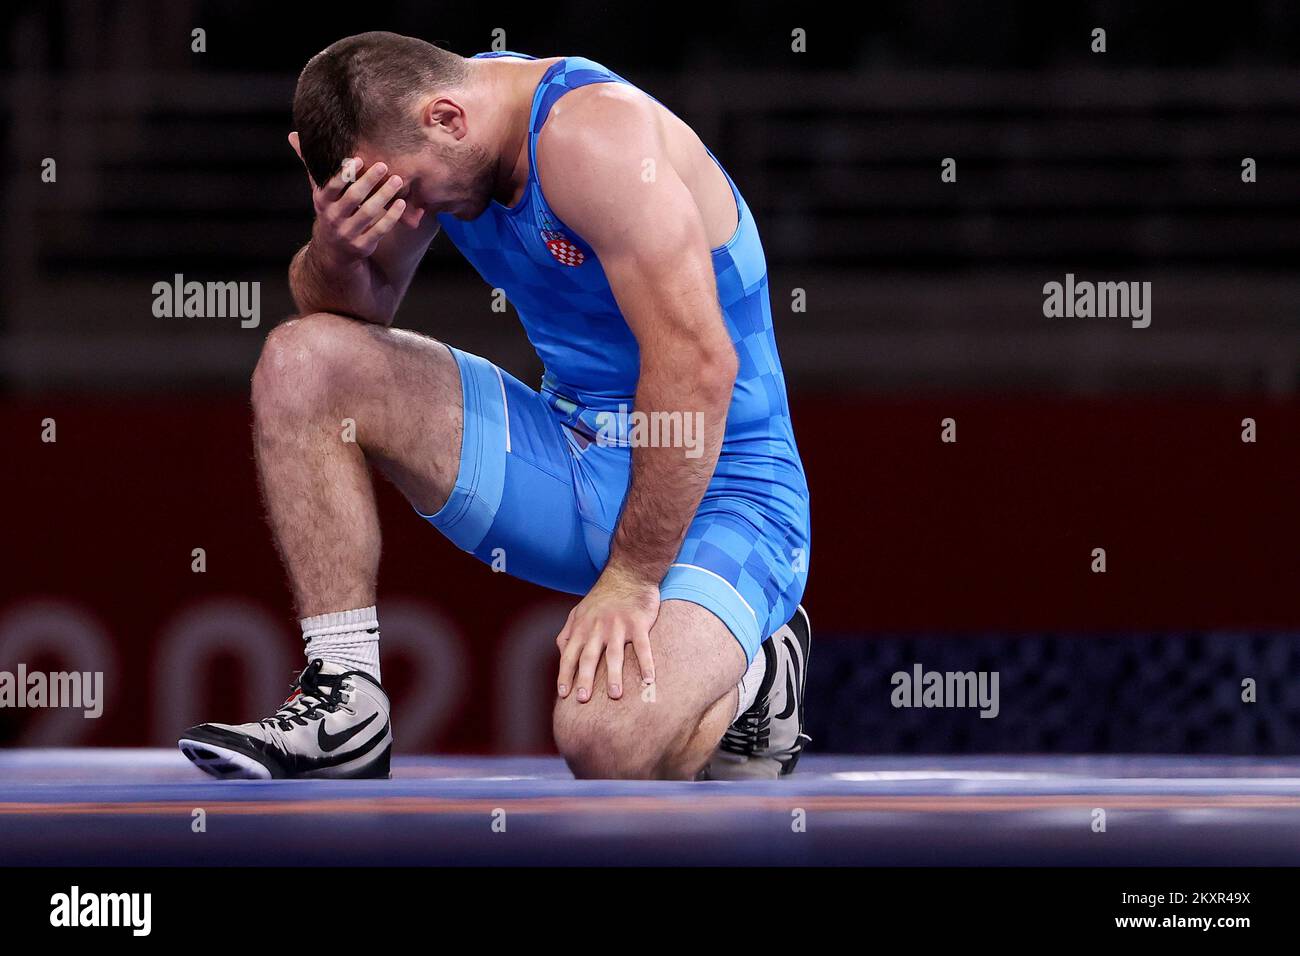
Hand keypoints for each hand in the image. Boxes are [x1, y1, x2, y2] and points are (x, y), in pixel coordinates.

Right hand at [288, 132, 416, 265]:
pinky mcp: (362, 245)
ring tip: (398, 180)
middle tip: (384, 165)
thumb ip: (311, 164)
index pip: (331, 186)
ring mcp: (348, 233)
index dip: (344, 174)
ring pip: (368, 213)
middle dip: (369, 181)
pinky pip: (380, 230)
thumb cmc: (331, 209)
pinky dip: (392, 216)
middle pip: (353, 198)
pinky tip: (402, 203)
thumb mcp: (319, 190)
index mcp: (322, 201)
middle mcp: (333, 218)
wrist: (333, 249)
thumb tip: (293, 135)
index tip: (359, 159)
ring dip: (384, 195)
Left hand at [556, 569, 658, 702]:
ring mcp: (618, 626)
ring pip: (614, 654)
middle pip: (589, 657)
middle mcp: (597, 628)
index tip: (564, 694)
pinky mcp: (638, 623)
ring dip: (614, 675)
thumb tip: (560, 654)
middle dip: (584, 678)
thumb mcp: (578, 612)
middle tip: (583, 699)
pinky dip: (646, 663)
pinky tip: (648, 680)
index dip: (565, 674)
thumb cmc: (602, 598)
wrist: (628, 574)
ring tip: (615, 695)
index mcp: (581, 627)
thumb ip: (567, 633)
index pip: (569, 654)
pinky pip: (642, 646)